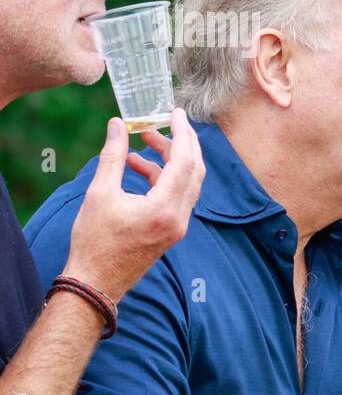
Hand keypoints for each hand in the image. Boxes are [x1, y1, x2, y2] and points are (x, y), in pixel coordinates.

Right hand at [62, 109, 204, 301]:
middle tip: (163, 122)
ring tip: (143, 142)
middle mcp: (180, 217)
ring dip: (169, 159)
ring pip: (187, 182)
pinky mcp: (172, 230)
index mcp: (165, 207)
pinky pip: (176, 195)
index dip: (183, 132)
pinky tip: (138, 166)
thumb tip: (118, 124)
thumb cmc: (94, 242)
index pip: (186, 160)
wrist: (96, 282)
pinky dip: (162, 177)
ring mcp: (179, 225)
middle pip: (194, 169)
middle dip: (181, 142)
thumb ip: (113, 156)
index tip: (176, 112)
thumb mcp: (100, 193)